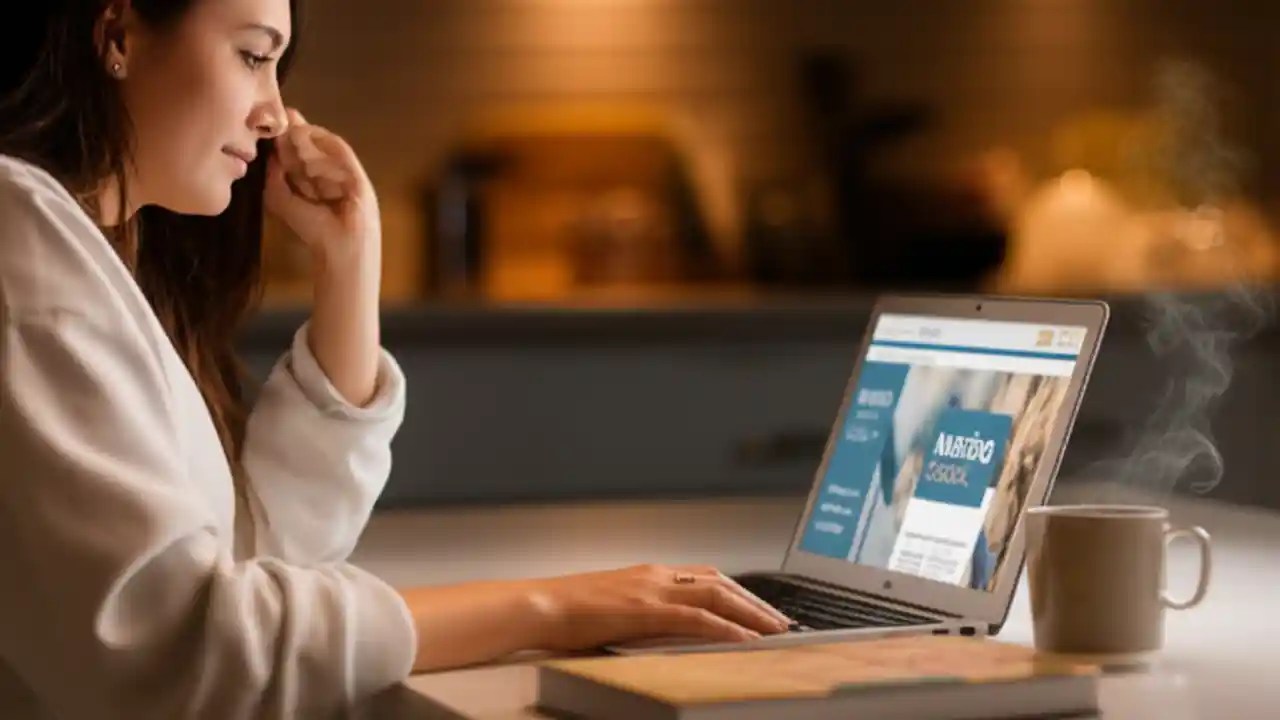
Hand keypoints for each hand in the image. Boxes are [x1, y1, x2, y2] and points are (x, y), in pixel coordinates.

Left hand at [264, 108, 380, 269]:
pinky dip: (326, 155)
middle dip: (301, 131)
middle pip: (317, 146)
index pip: (303, 153)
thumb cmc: (314, 232)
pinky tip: (310, 157)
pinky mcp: (360, 179)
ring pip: (330, 148)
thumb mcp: (283, 201)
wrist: (340, 252)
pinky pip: (344, 158)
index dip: (289, 138)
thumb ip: (275, 178)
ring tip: (294, 136)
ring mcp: (349, 175)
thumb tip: (271, 155)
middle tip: (287, 116)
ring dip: (312, 141)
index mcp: (317, 180)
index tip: (276, 125)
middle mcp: (333, 174)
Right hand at [526, 564, 792, 651]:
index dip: (739, 592)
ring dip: (751, 613)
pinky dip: (726, 627)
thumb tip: (668, 632)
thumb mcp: (614, 609)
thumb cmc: (568, 613)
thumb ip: (644, 614)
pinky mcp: (646, 610)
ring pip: (717, 595)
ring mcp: (652, 589)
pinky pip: (697, 618)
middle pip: (721, 582)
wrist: (540, 606)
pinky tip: (744, 639)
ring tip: (774, 630)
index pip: (707, 577)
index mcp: (650, 574)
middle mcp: (657, 575)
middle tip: (780, 622)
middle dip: (755, 602)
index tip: (760, 609)